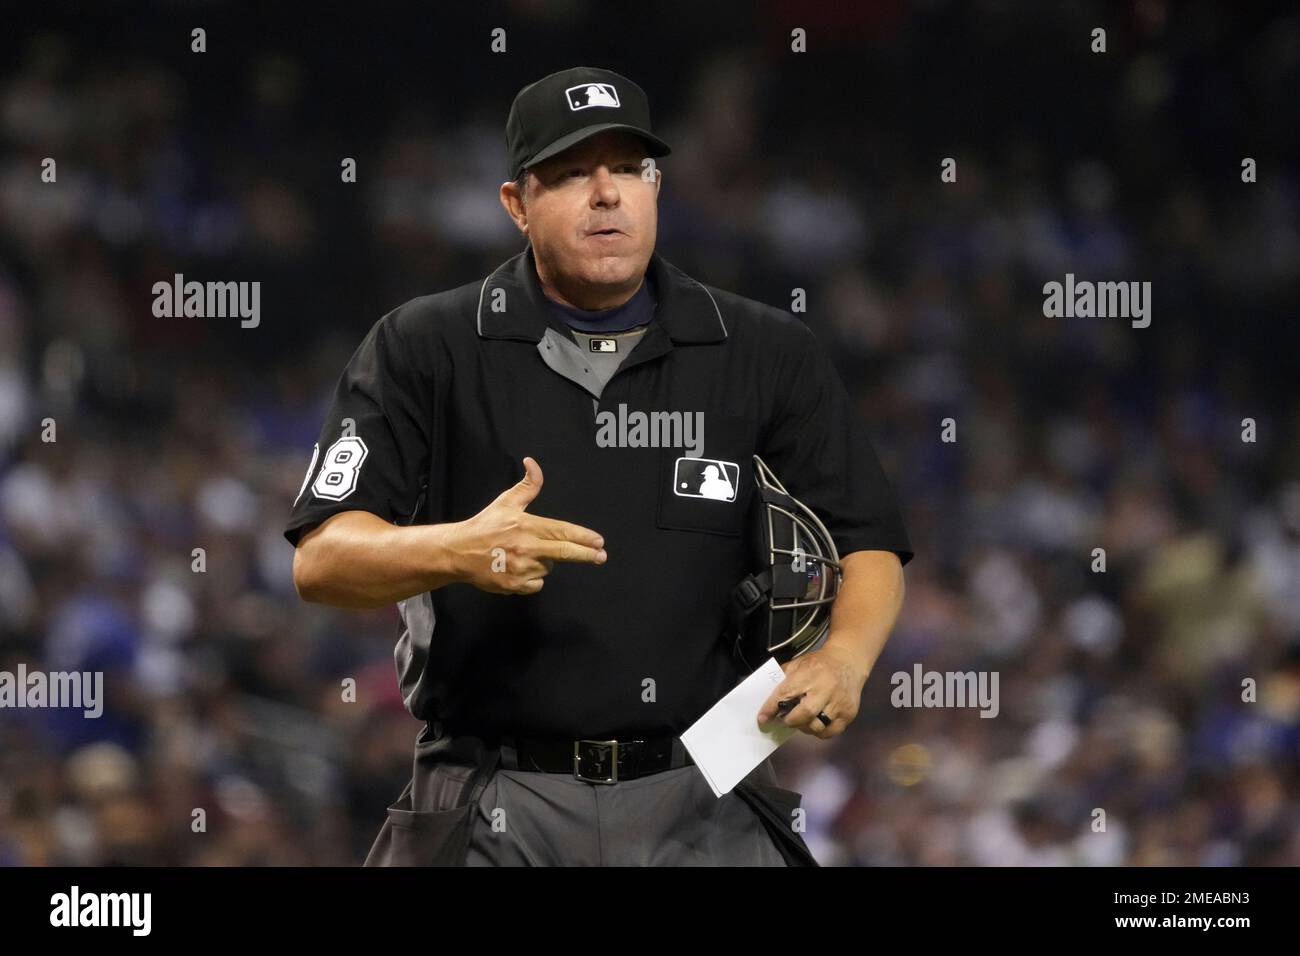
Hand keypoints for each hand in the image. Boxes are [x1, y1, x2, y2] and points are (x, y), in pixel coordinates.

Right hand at [447, 456, 606, 594]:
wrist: (458, 552)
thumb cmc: (485, 526)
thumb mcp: (506, 502)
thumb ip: (527, 486)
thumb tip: (532, 462)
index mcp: (527, 525)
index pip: (562, 530)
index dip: (583, 536)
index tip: (599, 541)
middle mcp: (526, 547)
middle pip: (565, 552)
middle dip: (586, 555)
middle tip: (601, 556)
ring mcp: (521, 568)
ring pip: (548, 568)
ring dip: (544, 563)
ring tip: (523, 554)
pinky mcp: (514, 585)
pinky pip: (536, 584)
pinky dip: (532, 579)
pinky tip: (518, 568)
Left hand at [756, 642, 868, 738]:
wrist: (848, 661)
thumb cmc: (819, 663)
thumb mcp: (798, 664)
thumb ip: (783, 680)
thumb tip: (769, 702)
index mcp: (810, 673)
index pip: (786, 693)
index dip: (772, 707)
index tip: (763, 717)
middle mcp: (827, 688)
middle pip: (805, 714)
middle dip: (791, 720)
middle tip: (785, 719)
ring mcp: (840, 703)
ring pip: (817, 727)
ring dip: (804, 727)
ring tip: (801, 720)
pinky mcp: (849, 713)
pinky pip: (830, 732)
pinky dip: (819, 731)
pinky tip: (814, 722)